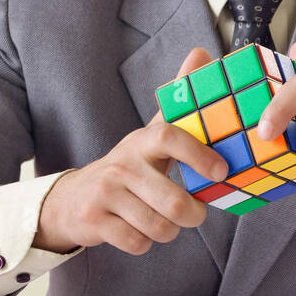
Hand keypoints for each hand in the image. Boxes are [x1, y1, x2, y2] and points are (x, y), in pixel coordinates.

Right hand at [33, 47, 230, 254]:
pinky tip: (138, 230)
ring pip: (158, 227)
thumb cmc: (129, 166)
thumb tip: (201, 52)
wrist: (73, 198)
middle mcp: (122, 164)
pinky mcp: (94, 222)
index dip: (199, 155)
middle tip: (195, 214)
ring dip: (168, 231)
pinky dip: (144, 242)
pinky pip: (137, 243)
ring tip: (164, 221)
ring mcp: (106, 193)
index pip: (170, 137)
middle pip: (174, 201)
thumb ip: (178, 100)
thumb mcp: (151, 133)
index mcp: (142, 141)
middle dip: (193, 215)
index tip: (221, 171)